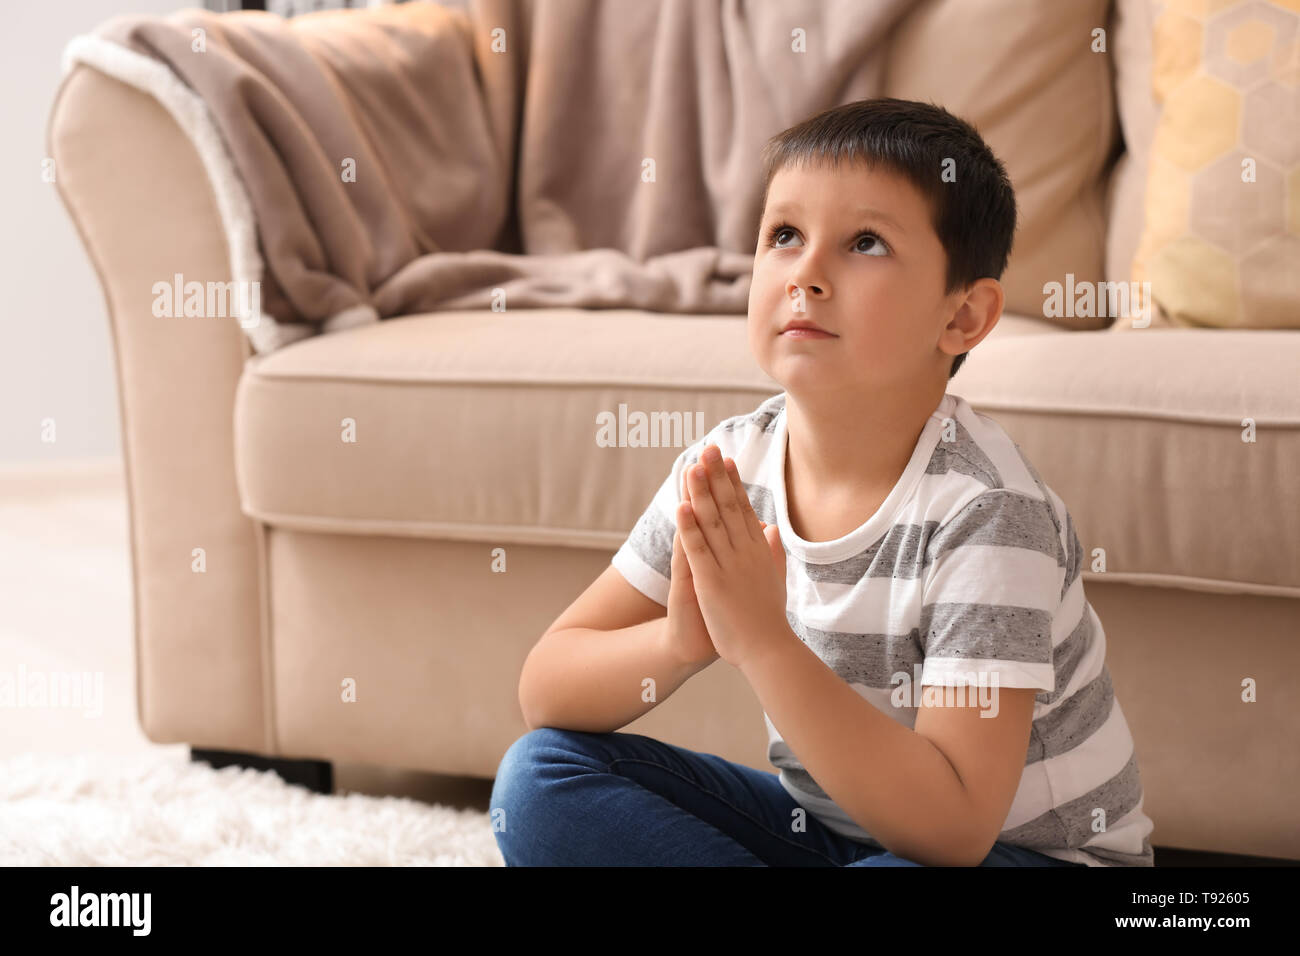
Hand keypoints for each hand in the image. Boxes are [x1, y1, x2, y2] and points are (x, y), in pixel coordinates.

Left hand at [676, 444, 789, 670]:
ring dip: (701, 493)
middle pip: (728, 507)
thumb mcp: (774, 578)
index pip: (743, 508)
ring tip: (692, 466)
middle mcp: (745, 552)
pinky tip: (680, 507)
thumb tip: (773, 528)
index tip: (725, 458)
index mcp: (758, 550)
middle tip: (708, 447)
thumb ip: (773, 551)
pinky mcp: (712, 583)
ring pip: (712, 522)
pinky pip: (698, 550)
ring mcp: (729, 566)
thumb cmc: (769, 619)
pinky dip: (689, 528)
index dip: (732, 482)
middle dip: (716, 476)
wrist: (769, 651)